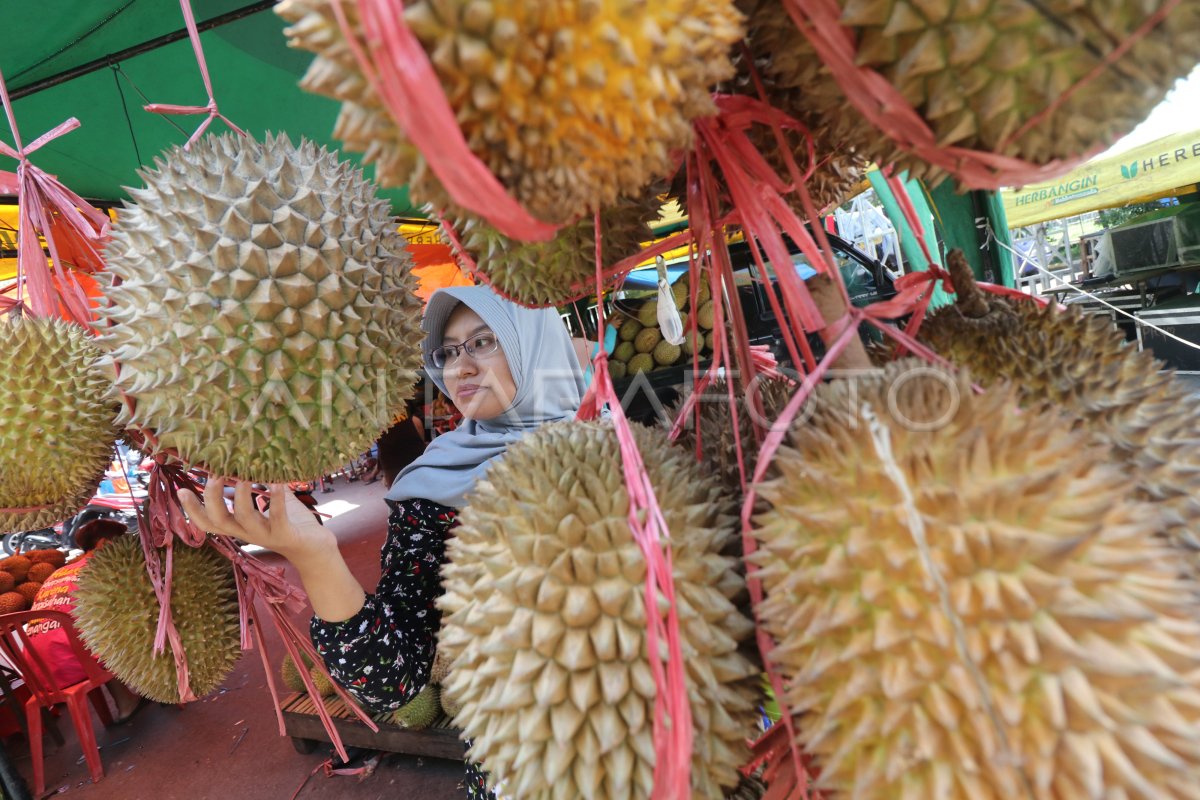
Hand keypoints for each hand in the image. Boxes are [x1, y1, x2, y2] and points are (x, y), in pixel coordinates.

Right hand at [179, 478, 336, 563]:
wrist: (315, 549)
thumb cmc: (291, 522)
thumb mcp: (270, 504)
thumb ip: (260, 487)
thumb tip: (251, 461)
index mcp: (239, 527)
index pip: (208, 523)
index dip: (192, 510)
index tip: (181, 490)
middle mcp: (247, 533)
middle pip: (218, 520)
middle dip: (212, 497)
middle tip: (213, 474)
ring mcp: (265, 535)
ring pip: (244, 518)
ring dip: (241, 495)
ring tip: (242, 474)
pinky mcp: (285, 534)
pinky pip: (277, 517)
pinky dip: (276, 499)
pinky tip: (277, 482)